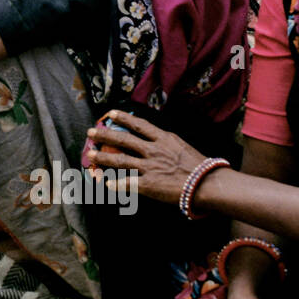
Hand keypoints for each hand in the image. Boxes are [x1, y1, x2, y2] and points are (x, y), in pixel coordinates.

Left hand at [85, 110, 207, 203]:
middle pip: (123, 140)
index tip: (110, 114)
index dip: (123, 118)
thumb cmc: (199, 166)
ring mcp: (149, 167)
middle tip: (91, 132)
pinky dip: (114, 184)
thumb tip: (154, 137)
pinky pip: (127, 183)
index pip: (138, 124)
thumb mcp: (181, 146)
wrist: (208, 184)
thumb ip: (165, 142)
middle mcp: (153, 150)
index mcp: (163, 139)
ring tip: (90, 155)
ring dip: (103, 158)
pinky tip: (104, 184)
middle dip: (105, 135)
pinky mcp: (148, 184)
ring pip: (120, 161)